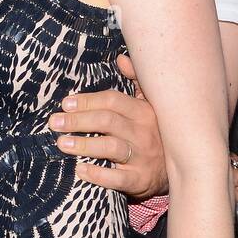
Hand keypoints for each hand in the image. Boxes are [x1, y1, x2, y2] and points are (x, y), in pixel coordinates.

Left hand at [49, 53, 166, 199]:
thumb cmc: (156, 133)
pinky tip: (80, 170)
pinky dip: (99, 175)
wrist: (182, 168)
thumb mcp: (151, 105)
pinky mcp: (140, 180)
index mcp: (144, 111)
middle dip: (78, 120)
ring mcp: (144, 157)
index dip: (87, 101)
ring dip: (84, 145)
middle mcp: (145, 132)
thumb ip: (136, 81)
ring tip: (62, 143)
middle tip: (55, 122)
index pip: (112, 101)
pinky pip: (118, 178)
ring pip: (112, 148)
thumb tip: (122, 58)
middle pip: (107, 122)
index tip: (65, 104)